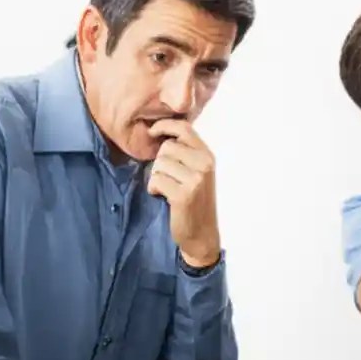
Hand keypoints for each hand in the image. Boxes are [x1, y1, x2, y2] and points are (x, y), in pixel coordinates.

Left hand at [147, 120, 220, 267]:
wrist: (201, 234)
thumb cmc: (194, 201)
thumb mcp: (197, 172)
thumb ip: (186, 153)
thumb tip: (160, 131)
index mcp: (208, 156)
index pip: (184, 128)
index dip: (164, 126)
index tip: (153, 132)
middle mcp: (205, 165)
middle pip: (166, 147)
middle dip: (159, 162)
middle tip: (167, 178)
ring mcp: (195, 179)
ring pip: (159, 164)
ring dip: (155, 176)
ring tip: (165, 188)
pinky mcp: (183, 194)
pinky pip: (156, 180)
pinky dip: (153, 188)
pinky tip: (162, 196)